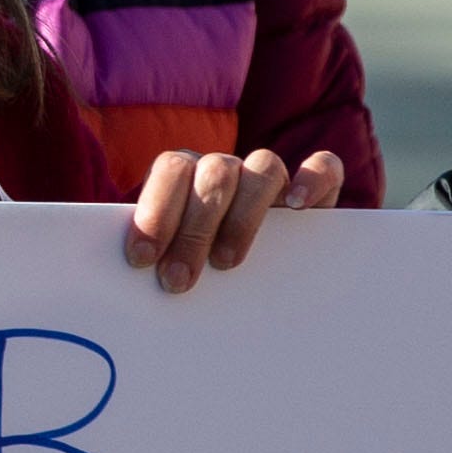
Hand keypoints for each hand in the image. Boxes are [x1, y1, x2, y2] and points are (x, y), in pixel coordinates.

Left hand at [124, 147, 346, 292]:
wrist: (254, 286)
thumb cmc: (196, 274)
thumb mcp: (170, 261)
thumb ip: (156, 258)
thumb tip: (128, 280)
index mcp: (186, 176)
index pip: (171, 169)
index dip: (156, 210)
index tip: (142, 258)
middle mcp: (227, 170)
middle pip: (214, 172)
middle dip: (193, 230)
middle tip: (178, 280)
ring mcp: (271, 179)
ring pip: (264, 166)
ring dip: (244, 216)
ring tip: (226, 263)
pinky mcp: (317, 191)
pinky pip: (323, 167)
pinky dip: (313, 179)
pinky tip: (296, 206)